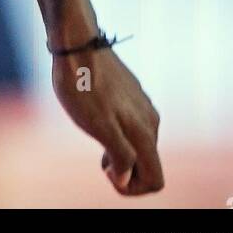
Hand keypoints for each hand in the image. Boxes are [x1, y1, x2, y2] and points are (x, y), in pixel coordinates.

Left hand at [51, 49, 162, 194]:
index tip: (106, 172)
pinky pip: (132, 126)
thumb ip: (120, 155)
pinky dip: (118, 133)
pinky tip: (96, 117)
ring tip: (95, 134)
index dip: (132, 188)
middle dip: (125, 170)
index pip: (156, 180)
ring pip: (140, 144)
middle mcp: (151, 121)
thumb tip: (125, 178)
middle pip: (148, 165)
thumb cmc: (82, 87)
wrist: (77, 45)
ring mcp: (143, 106)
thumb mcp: (97, 126)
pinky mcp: (132, 95)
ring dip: (121, 151)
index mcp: (145, 133)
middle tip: (99, 156)